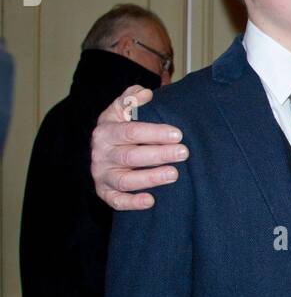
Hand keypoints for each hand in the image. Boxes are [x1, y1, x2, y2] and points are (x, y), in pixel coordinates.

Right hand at [91, 85, 188, 209]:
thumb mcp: (121, 109)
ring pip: (125, 180)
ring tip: (174, 174)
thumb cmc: (120, 127)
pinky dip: (132, 203)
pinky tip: (151, 201)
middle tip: (183, 153)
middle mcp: (101, 154)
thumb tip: (144, 93)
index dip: (154, 133)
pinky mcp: (104, 192)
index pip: (131, 132)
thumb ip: (131, 98)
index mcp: (105, 131)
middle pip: (131, 156)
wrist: (103, 149)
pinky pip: (116, 201)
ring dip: (150, 178)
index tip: (178, 134)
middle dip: (159, 154)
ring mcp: (102, 174)